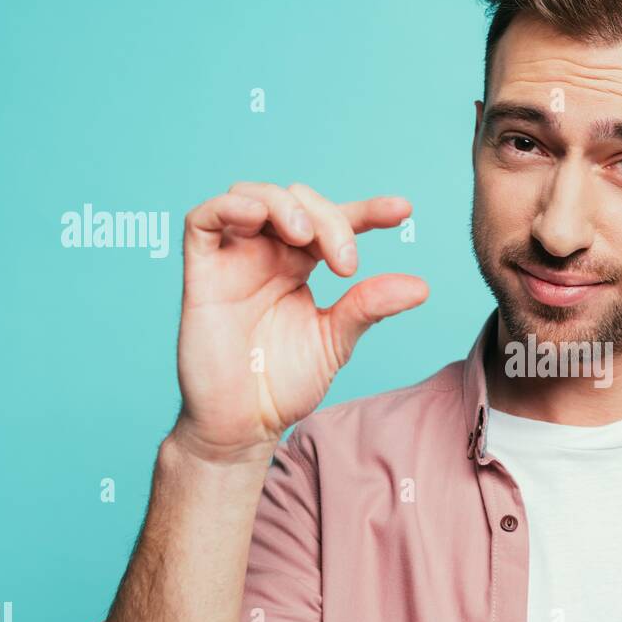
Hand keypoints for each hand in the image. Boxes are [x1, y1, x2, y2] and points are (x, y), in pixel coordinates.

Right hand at [170, 182, 426, 461]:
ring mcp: (232, 260)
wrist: (242, 425)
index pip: (335, 222)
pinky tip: (257, 217)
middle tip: (347, 265)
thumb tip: (420, 286)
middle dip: (329, 219)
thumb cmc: (281, 384)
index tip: (403, 210)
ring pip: (251, 195)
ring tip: (307, 238)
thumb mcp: (335, 341)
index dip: (368, 210)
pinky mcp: (201, 273)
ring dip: (284, 204)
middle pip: (297, 201)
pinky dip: (229, 206)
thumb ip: (369, 308)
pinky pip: (203, 220)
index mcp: (299, 266)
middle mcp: (266, 254)